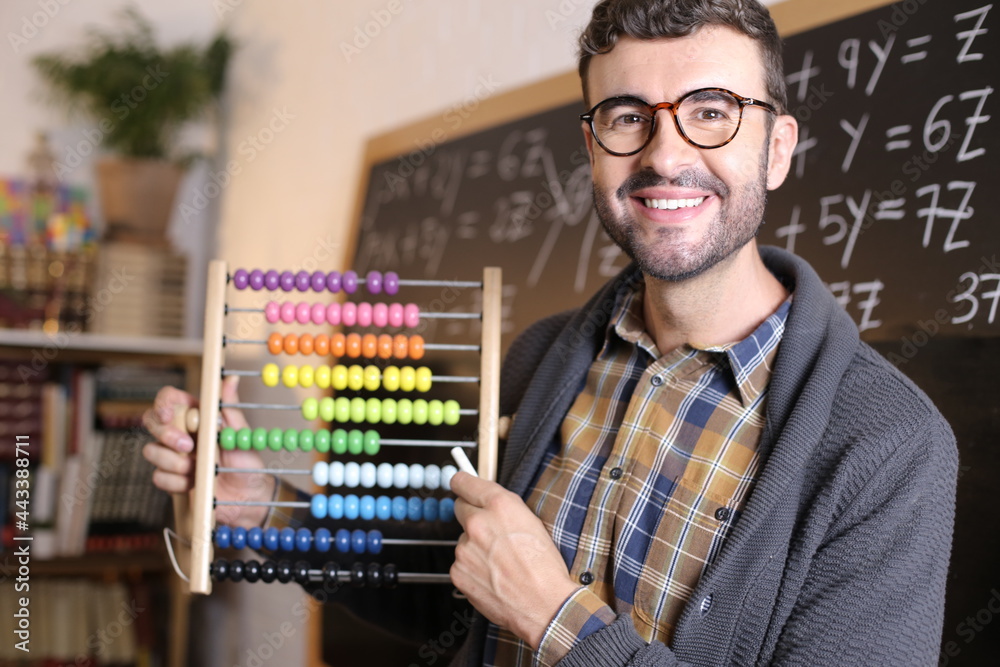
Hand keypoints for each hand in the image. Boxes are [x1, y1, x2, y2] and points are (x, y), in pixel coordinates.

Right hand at [141, 376, 274, 527]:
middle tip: (188, 447)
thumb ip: (230, 407)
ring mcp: (173, 455)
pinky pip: (158, 476)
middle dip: (166, 435)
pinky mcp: (171, 478)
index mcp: (197, 415)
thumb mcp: (241, 433)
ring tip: (198, 469)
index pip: (169, 398)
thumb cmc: (246, 461)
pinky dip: (177, 482)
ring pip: (151, 451)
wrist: (248, 496)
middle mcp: (181, 432)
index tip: (169, 415)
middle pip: (152, 421)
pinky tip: (194, 483)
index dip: (163, 403)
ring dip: (174, 462)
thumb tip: (231, 378)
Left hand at [450, 471, 579, 648]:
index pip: (465, 482)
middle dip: (471, 515)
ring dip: (475, 546)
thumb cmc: (544, 567)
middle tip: (488, 530)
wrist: (543, 605)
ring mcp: (465, 548)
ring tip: (499, 563)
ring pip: (463, 539)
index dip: (462, 483)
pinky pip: (461, 562)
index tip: (459, 482)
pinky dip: (472, 568)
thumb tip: (489, 503)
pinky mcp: (458, 571)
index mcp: (500, 505)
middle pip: (459, 508)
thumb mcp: (532, 522)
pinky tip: (492, 576)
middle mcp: (478, 522)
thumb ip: (505, 509)